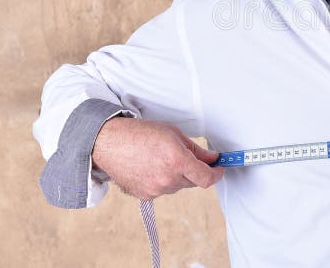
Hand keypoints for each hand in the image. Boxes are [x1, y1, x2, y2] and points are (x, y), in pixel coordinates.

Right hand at [92, 117, 223, 199]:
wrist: (109, 143)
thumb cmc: (140, 134)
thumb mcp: (174, 134)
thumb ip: (196, 150)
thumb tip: (212, 159)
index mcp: (177, 161)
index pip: (206, 178)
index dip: (216, 174)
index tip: (219, 169)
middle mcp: (168, 179)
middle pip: (193, 181)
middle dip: (196, 171)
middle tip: (188, 157)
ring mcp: (156, 189)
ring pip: (178, 186)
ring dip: (178, 176)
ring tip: (162, 159)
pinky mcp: (146, 196)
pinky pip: (163, 190)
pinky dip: (163, 180)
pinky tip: (152, 167)